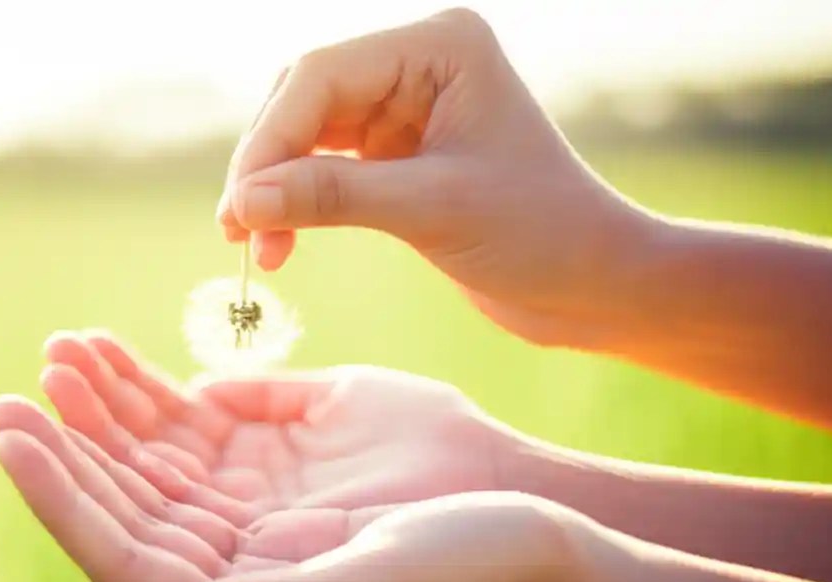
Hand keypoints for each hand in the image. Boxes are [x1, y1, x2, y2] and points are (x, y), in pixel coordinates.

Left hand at [0, 330, 522, 581]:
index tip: (13, 436)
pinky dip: (167, 399)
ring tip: (64, 353)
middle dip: (73, 446)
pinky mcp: (295, 481)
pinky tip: (129, 366)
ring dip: (112, 413)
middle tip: (17, 390)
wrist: (558, 557)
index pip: (125, 555)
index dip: (64, 497)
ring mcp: (266, 524)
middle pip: (131, 507)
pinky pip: (211, 439)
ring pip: (163, 468)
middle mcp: (241, 573)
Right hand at [219, 8, 652, 348]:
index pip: (323, 75)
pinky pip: (324, 165)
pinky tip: (282, 242)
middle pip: (304, 98)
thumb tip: (241, 204)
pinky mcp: (397, 151)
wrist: (594, 284)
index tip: (240, 206)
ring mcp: (405, 105)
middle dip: (266, 164)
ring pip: (305, 133)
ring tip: (257, 248)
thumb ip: (331, 197)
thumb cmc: (541, 234)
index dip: (271, 138)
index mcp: (442, 46)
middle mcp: (419, 63)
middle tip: (237, 229)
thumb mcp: (432, 210)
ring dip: (275, 188)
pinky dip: (297, 201)